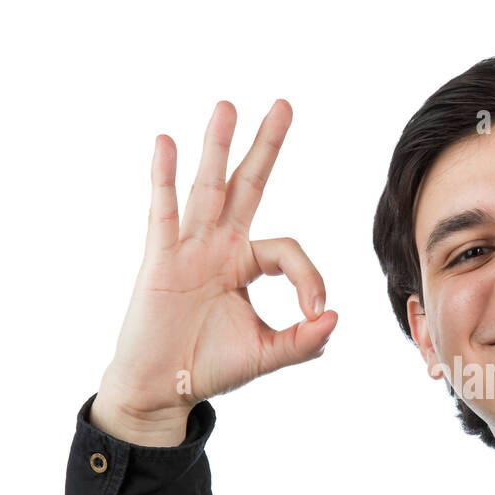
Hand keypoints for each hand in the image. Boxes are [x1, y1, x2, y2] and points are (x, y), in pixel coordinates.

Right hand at [96, 99, 337, 435]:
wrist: (163, 389)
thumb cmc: (209, 367)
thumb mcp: (266, 355)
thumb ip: (303, 341)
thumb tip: (333, 318)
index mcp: (245, 265)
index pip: (288, 251)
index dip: (309, 277)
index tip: (313, 311)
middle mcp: (219, 247)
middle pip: (247, 186)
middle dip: (265, 147)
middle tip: (284, 105)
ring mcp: (189, 249)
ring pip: (208, 189)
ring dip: (217, 147)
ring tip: (227, 106)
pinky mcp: (161, 260)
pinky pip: (163, 212)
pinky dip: (164, 178)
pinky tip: (167, 144)